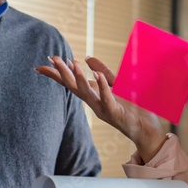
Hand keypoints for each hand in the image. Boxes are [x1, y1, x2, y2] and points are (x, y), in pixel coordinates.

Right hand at [36, 55, 165, 162]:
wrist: (146, 130)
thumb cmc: (132, 108)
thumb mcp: (117, 85)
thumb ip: (103, 72)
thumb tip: (87, 57)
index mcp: (93, 96)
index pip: (71, 84)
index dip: (56, 76)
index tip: (40, 66)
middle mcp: (94, 103)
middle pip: (74, 87)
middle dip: (63, 73)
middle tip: (53, 59)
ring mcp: (103, 109)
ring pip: (87, 93)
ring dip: (79, 78)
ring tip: (72, 62)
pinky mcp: (116, 113)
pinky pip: (107, 99)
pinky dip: (101, 87)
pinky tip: (96, 75)